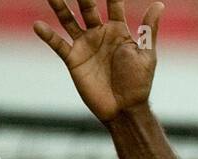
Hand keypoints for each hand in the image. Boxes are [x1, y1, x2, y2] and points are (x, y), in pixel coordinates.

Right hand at [34, 1, 164, 123]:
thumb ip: (148, 29)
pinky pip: (58, 44)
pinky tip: (38, 25)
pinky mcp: (73, 59)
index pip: (114, 4)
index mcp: (119, 31)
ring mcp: (85, 45)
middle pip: (87, 7)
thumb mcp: (146, 55)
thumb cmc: (139, 83)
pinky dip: (48, 35)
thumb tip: (159, 4)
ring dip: (59, 6)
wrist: (125, 108)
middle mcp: (99, 34)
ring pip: (68, 20)